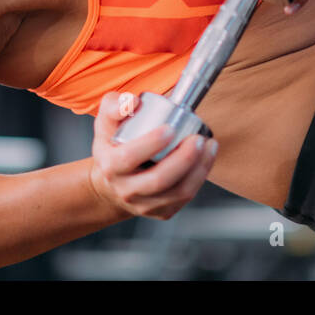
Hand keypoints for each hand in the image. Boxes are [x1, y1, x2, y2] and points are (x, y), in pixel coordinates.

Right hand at [88, 92, 217, 219]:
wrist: (111, 184)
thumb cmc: (113, 148)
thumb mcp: (105, 123)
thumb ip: (115, 104)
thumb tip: (134, 102)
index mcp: (111, 167)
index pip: (129, 158)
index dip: (150, 144)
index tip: (170, 128)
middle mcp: (126, 190)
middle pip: (158, 180)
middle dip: (183, 159)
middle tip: (197, 139)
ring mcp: (144, 205)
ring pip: (177, 192)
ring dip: (198, 169)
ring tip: (209, 147)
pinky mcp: (162, 212)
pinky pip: (184, 198)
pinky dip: (200, 178)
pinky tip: (207, 159)